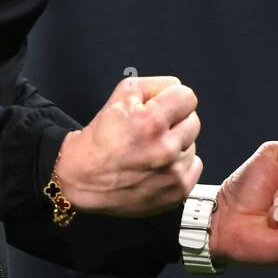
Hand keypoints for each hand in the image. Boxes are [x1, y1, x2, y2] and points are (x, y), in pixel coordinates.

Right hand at [54, 75, 201, 216]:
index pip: (188, 97)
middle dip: (175, 121)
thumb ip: (155, 85)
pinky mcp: (176, 192)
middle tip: (153, 129)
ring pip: (193, 144)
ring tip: (151, 150)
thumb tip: (176, 89)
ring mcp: (172, 174)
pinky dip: (179, 165)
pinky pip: (194, 167)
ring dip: (177, 144)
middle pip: (193, 120)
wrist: (83, 179)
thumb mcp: (121, 95)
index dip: (173, 98)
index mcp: (151, 122)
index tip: (163, 106)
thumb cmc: (100, 139)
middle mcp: (164, 149)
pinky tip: (159, 166)